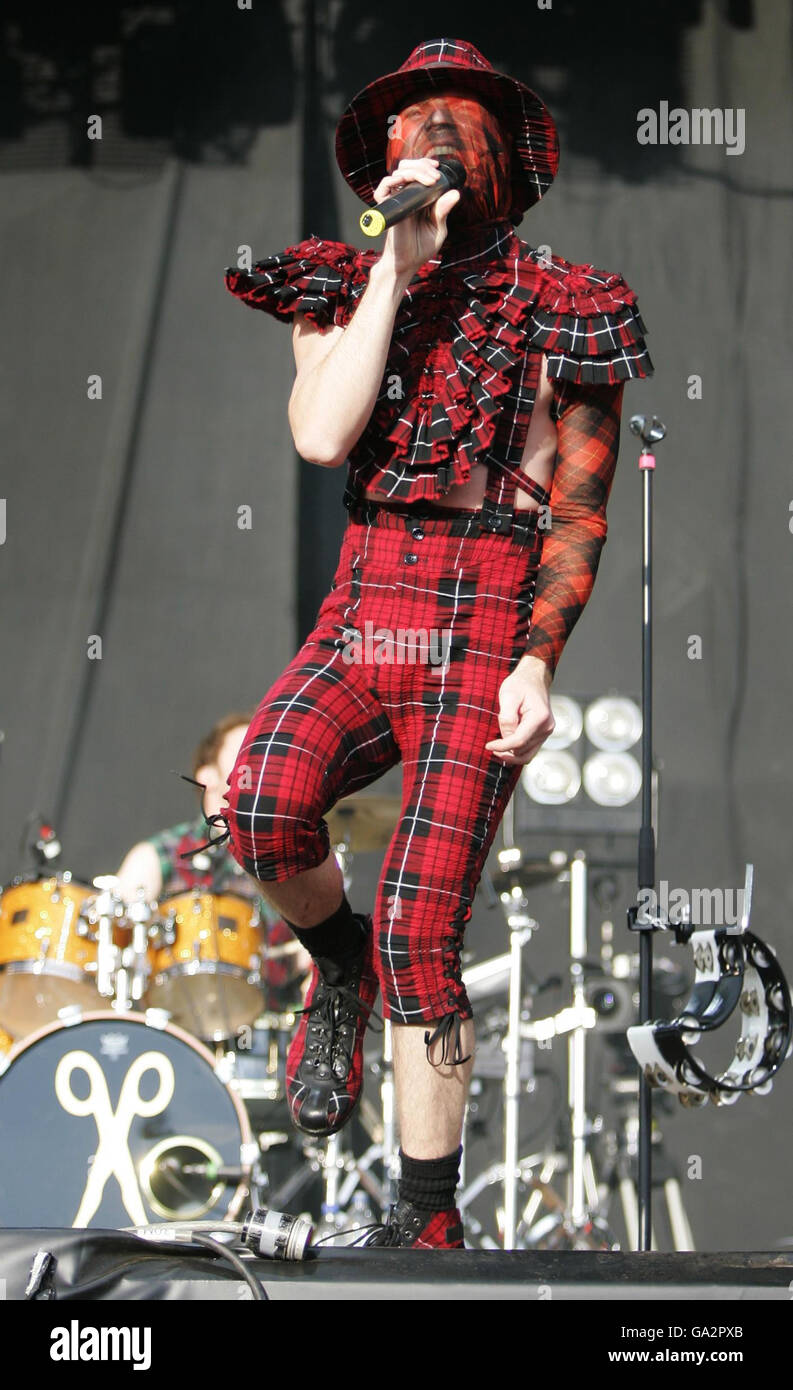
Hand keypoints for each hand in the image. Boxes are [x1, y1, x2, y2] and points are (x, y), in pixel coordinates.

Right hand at [372, 157, 460, 279]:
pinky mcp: (387, 207)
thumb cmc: (420, 249)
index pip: (419, 172)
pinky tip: (405, 183)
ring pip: (398, 172)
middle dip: (422, 165)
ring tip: (429, 180)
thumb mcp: (438, 229)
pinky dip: (392, 180)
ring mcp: (396, 200)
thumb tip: (456, 193)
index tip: (437, 167)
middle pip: (408, 167)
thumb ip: (443, 211)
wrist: (406, 264)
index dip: (426, 165)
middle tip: (434, 175)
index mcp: (419, 198)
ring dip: (414, 170)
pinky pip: (383, 187)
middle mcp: (406, 196)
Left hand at [485, 655, 554, 765]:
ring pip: (527, 754)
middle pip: (523, 750)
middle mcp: (547, 727)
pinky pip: (530, 750)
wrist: (533, 678)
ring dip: (511, 754)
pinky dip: (517, 751)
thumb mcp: (508, 696)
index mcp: (540, 717)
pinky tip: (506, 746)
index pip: (519, 741)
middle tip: (491, 745)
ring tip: (497, 748)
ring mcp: (546, 732)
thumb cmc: (520, 684)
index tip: (488, 746)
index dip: (502, 747)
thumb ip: (507, 718)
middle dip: (506, 749)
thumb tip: (507, 737)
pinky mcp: (543, 734)